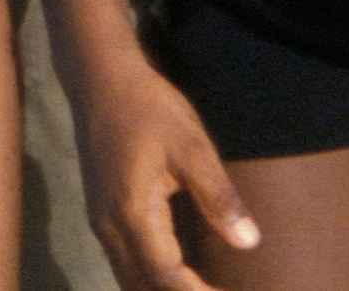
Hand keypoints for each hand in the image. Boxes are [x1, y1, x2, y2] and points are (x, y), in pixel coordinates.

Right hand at [68, 44, 257, 290]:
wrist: (99, 78)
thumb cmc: (149, 108)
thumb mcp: (192, 148)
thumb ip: (219, 198)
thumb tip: (248, 243)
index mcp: (133, 213)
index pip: (166, 277)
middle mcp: (109, 226)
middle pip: (142, 287)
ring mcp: (100, 221)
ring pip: (128, 279)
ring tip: (202, 288)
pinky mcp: (100, 213)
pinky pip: (124, 263)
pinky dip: (150, 280)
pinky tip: (177, 275)